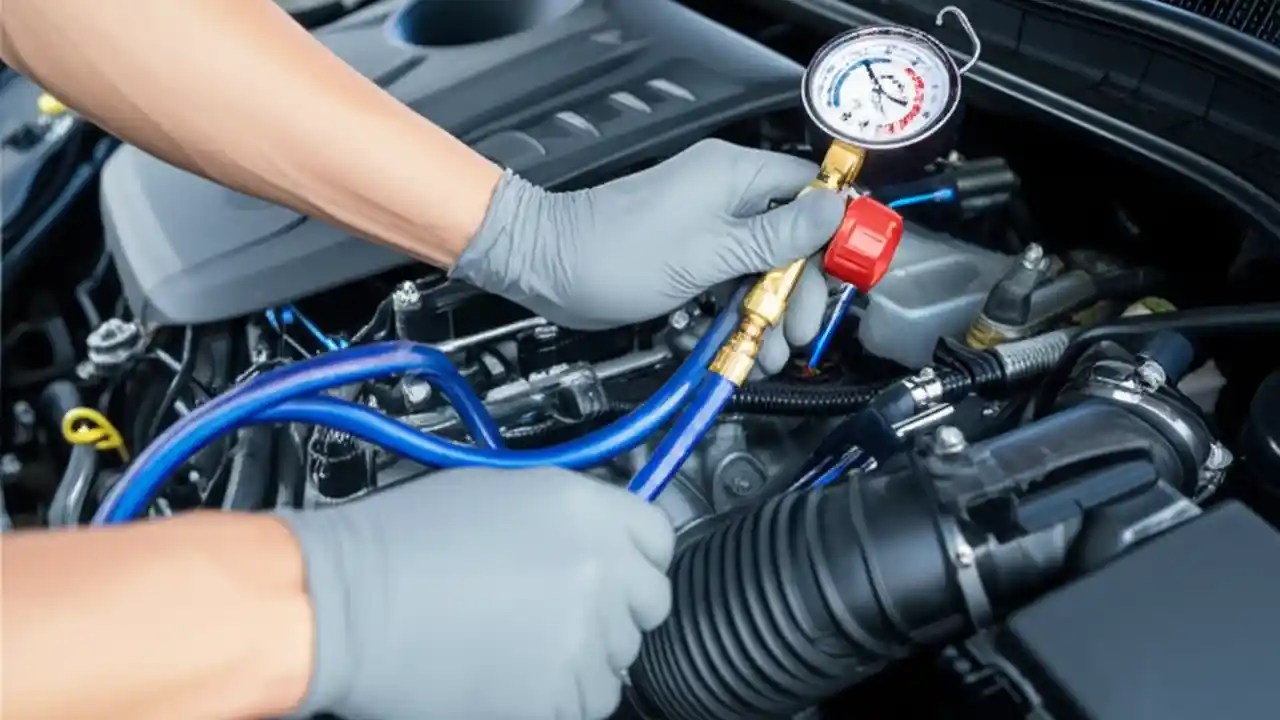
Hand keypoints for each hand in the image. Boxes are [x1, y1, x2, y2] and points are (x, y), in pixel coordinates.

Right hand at [278, 467, 674, 719]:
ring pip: (620, 660)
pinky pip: (587, 704)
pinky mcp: (556, 695)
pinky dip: (561, 696)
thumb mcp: (499, 492)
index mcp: (588, 511)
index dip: (638, 554)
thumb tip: (596, 535)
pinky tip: (516, 673)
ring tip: (526, 642)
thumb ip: (567, 513)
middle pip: (650, 601)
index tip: (621, 567)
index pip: (660, 536)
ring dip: (587, 656)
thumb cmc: (400, 543)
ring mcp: (582, 637)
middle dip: (615, 607)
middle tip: (567, 609)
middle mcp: (599, 571)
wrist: (346, 604)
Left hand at [452, 139, 846, 374]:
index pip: (810, 191)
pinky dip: (740, 314)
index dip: (834, 234)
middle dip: (800, 291)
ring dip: (771, 312)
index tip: (845, 274)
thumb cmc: (613, 253)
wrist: (546, 269)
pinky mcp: (689, 257)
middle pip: (792, 241)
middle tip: (798, 331)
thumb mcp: (710, 251)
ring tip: (769, 353)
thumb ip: (776, 236)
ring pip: (763, 269)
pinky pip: (731, 283)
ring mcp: (707, 228)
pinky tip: (745, 345)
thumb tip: (834, 210)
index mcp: (733, 175)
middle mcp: (724, 195)